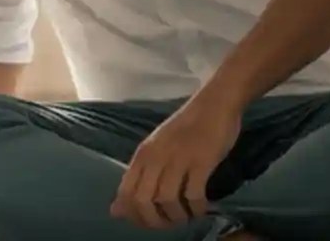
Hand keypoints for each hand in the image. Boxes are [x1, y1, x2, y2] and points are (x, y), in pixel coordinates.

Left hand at [111, 96, 241, 229]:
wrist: (213, 104)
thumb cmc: (185, 128)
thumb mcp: (155, 149)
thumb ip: (138, 178)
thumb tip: (116, 210)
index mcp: (142, 155)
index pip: (126, 192)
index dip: (134, 214)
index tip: (148, 223)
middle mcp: (155, 157)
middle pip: (143, 200)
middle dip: (155, 221)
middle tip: (169, 224)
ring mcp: (178, 158)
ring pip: (167, 200)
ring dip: (177, 216)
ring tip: (186, 217)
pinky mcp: (201, 161)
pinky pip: (193, 194)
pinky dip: (196, 208)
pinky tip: (201, 208)